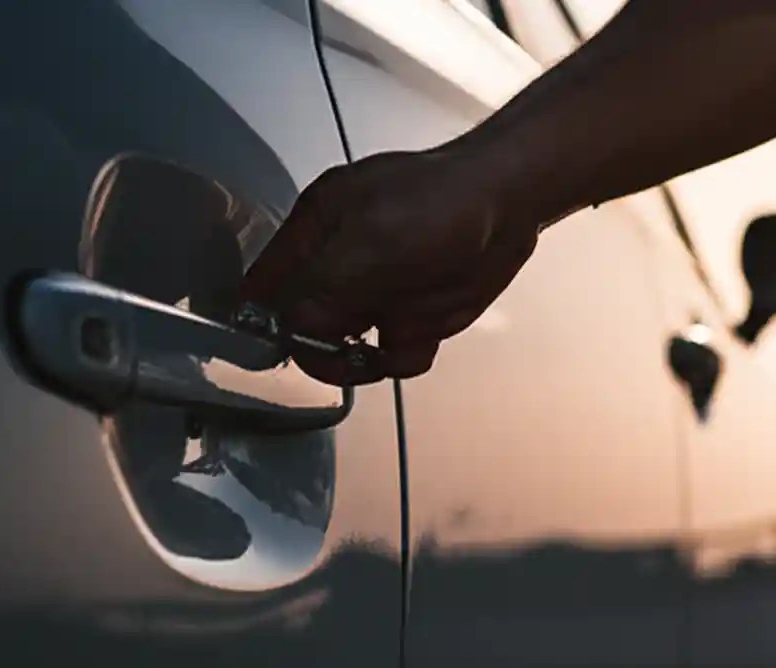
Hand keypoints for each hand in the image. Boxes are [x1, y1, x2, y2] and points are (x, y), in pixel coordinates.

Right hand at [240, 149, 538, 385]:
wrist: (509, 203)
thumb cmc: (444, 200)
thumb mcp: (370, 244)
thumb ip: (322, 288)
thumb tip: (289, 326)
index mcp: (315, 230)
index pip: (267, 287)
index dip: (266, 322)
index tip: (280, 349)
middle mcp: (338, 263)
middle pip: (303, 326)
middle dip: (323, 347)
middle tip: (347, 353)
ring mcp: (373, 290)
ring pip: (346, 346)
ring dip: (365, 357)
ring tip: (391, 344)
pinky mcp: (408, 311)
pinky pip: (391, 352)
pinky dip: (404, 356)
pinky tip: (421, 339)